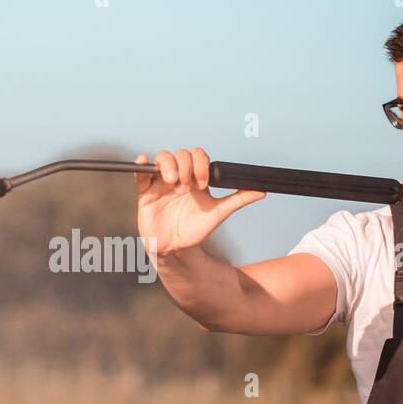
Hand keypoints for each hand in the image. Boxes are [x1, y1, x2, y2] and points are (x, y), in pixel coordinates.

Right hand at [135, 148, 265, 254]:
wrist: (176, 249)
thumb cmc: (196, 230)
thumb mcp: (219, 213)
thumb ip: (238, 199)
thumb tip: (262, 190)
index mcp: (195, 178)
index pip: (197, 156)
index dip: (200, 164)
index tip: (204, 183)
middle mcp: (178, 176)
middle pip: (180, 154)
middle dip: (186, 167)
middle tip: (188, 186)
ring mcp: (161, 183)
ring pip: (162, 159)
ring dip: (169, 166)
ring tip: (173, 183)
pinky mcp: (145, 192)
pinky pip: (140, 173)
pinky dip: (141, 164)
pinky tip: (144, 163)